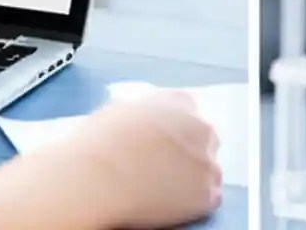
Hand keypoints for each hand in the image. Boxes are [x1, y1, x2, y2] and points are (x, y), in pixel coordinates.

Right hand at [65, 90, 221, 228]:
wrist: (96, 177)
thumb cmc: (99, 143)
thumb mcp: (124, 110)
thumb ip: (149, 114)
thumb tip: (150, 126)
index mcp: (180, 102)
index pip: (190, 115)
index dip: (175, 133)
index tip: (162, 146)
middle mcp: (201, 127)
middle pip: (204, 141)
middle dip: (188, 154)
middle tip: (162, 169)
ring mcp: (207, 161)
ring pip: (208, 171)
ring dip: (192, 179)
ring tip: (161, 189)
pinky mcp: (207, 193)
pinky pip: (209, 198)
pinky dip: (194, 203)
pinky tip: (169, 203)